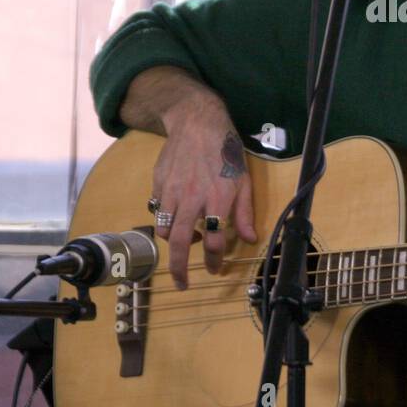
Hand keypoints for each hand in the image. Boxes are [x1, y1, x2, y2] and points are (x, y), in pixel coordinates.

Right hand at [152, 96, 258, 288]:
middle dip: (180, 268)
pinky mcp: (159, 183)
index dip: (214, 259)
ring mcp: (172, 190)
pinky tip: (177, 216)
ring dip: (174, 243)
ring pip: (166, 229)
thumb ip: (245, 212)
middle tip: (182, 284)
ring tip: (187, 241)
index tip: (214, 268)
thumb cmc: (226, 151)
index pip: (215, 240)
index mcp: (218, 197)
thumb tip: (249, 239)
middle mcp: (193, 197)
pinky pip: (157, 211)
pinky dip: (165, 220)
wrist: (198, 122)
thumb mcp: (244, 179)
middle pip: (182, 242)